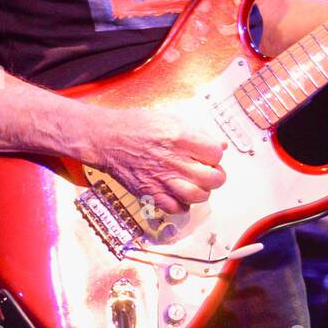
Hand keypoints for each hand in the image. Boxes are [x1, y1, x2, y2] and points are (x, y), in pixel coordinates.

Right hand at [91, 108, 227, 214]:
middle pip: (213, 178)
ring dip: (202, 191)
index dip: (215, 155)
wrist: (106, 138)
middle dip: (216, 176)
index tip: (208, 154)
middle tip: (209, 172)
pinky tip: (179, 194)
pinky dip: (182, 204)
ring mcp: (162, 179)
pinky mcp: (150, 193)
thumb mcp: (172, 119)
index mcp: (181, 138)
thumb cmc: (137, 126)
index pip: (216, 154)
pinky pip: (177, 208)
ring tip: (196, 184)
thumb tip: (221, 145)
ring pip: (198, 196)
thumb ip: (199, 133)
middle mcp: (174, 160)